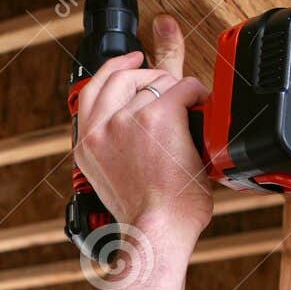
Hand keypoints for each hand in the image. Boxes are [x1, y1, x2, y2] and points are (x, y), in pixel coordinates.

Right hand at [72, 14, 213, 252]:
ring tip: (192, 113)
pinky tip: (203, 111)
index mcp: (87, 144)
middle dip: (151, 72)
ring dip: (179, 93)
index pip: (92, 90)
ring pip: (159, 81)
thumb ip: (124, 142)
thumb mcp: (120, 176)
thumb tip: (136, 119)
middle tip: (170, 79)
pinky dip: (198, 95)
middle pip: (124, 76)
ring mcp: (128, 119)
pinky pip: (184, 87)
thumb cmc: (147, 217)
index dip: (115, 67)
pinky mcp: (158, 115)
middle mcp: (101, 127)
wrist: (157, 232)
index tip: (132, 57)